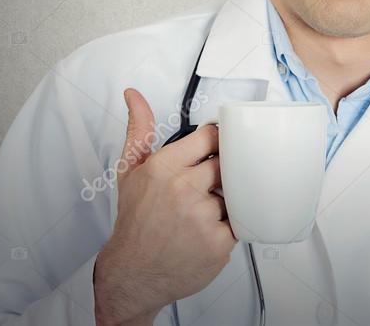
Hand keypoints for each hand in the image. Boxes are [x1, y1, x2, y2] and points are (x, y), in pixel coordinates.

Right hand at [93, 88, 236, 324]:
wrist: (133, 274)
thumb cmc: (134, 220)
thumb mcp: (130, 171)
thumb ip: (139, 129)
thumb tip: (134, 95)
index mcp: (163, 167)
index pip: (210, 137)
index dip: (217, 143)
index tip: (215, 150)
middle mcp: (183, 189)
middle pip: (226, 164)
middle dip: (220, 174)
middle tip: (206, 186)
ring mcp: (203, 217)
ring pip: (233, 194)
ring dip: (224, 202)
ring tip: (201, 214)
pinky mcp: (219, 243)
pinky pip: (239, 222)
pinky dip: (227, 227)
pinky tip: (207, 233)